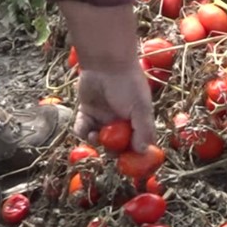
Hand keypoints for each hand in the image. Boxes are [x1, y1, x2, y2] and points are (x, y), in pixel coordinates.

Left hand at [57, 2, 155, 151]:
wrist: (106, 62)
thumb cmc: (128, 84)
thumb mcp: (140, 108)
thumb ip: (143, 130)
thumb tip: (144, 151)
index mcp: (137, 123)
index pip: (136, 145)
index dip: (132, 156)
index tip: (127, 164)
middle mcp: (121, 123)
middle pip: (116, 145)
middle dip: (111, 151)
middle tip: (107, 152)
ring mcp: (103, 118)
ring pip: (98, 139)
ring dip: (95, 142)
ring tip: (94, 136)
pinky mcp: (87, 112)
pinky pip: (83, 128)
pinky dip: (82, 131)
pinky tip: (84, 129)